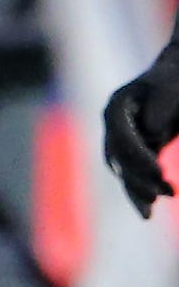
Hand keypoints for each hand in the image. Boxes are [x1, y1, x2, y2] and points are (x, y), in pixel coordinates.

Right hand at [104, 46, 178, 215]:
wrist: (177, 75)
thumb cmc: (175, 80)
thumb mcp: (172, 89)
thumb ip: (159, 108)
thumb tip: (149, 135)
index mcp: (116, 106)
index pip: (120, 136)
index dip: (137, 156)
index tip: (160, 173)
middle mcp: (112, 124)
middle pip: (118, 157)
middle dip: (139, 177)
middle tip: (167, 192)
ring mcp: (120, 138)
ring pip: (122, 170)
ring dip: (139, 189)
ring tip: (158, 205)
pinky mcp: (135, 149)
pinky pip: (130, 174)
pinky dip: (138, 191)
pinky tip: (147, 211)